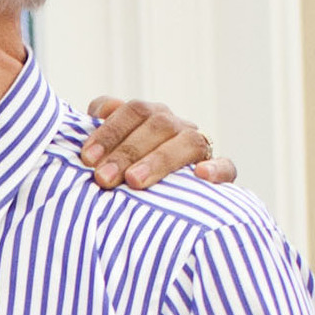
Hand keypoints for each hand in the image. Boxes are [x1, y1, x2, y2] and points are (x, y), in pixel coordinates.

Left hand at [80, 97, 235, 189]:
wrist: (166, 203)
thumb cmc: (123, 174)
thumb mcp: (107, 153)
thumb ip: (97, 132)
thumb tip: (92, 115)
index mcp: (150, 116)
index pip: (133, 111)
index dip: (109, 130)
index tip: (87, 158)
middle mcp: (175, 126)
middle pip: (157, 124)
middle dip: (126, 151)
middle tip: (102, 179)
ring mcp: (199, 146)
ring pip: (188, 142)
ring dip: (159, 160)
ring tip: (134, 181)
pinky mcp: (220, 172)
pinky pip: (227, 166)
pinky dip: (216, 169)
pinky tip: (200, 177)